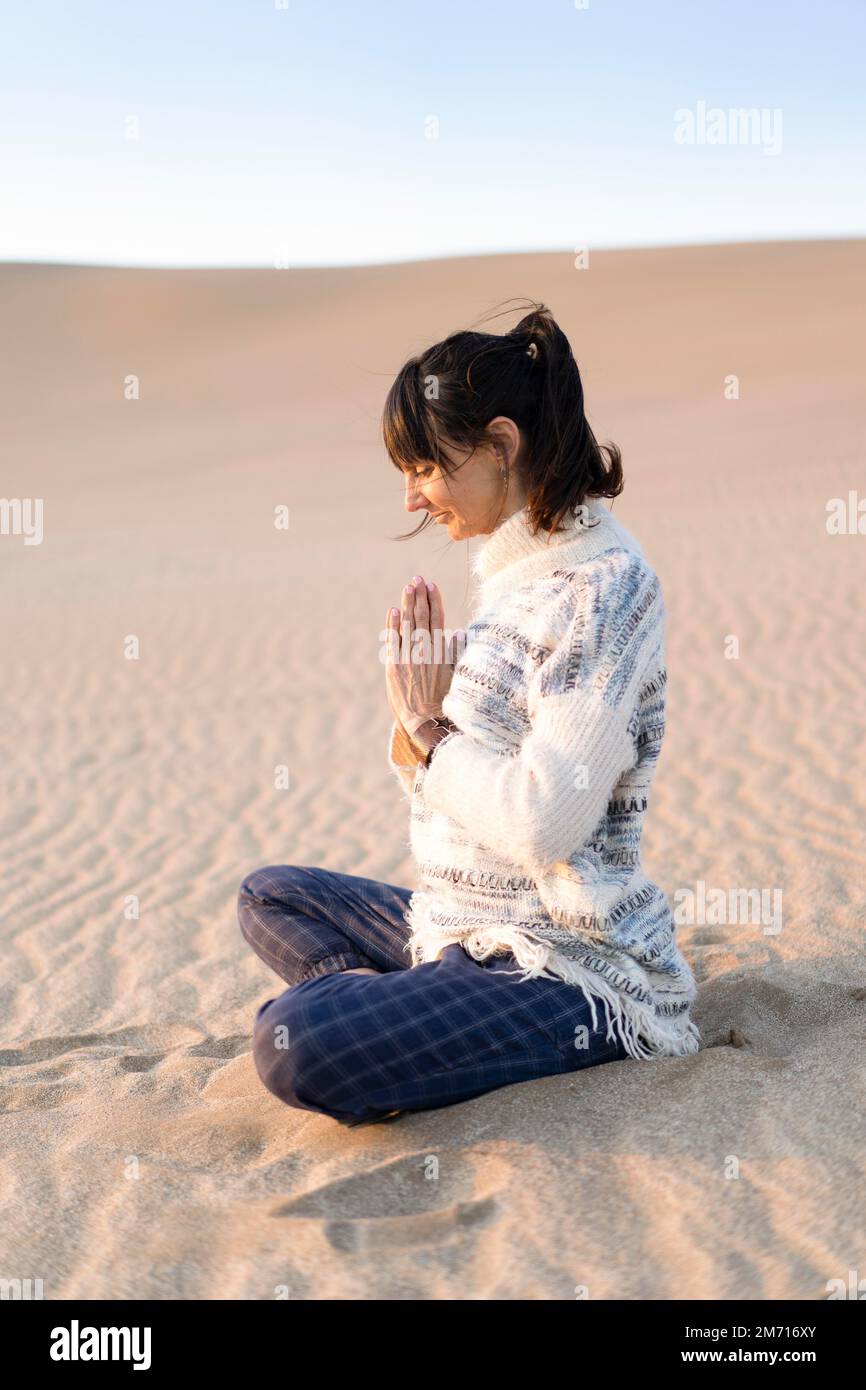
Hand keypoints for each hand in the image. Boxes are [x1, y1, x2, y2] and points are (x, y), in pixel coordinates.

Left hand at [384, 575, 463, 734]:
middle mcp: (425, 651)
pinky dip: (393, 625)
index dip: (434, 601)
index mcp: (441, 652)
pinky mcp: (394, 666)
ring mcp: (409, 657)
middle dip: (419, 596)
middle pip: (422, 617)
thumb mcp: (454, 674)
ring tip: (408, 587)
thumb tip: (460, 632)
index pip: (437, 619)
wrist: (425, 720)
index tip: (432, 585)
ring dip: (407, 604)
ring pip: (407, 625)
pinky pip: (393, 641)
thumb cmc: (443, 699)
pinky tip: (393, 610)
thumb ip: (455, 652)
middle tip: (417, 579)